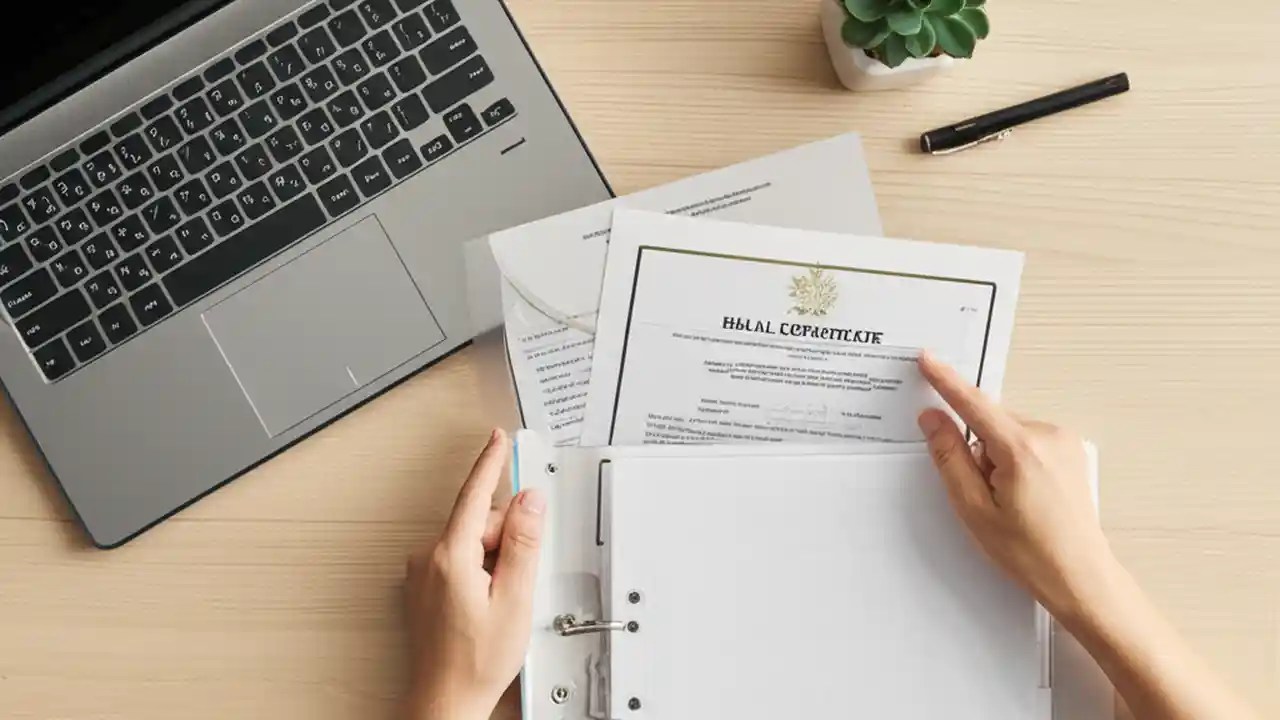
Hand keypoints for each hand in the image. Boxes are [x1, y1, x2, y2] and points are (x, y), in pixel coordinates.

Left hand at [404, 429, 546, 719]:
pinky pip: (459, 562)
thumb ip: (523, 543)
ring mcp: (422, 573)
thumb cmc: (475, 662)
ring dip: (493, 561)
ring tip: (499, 603)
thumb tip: (529, 502)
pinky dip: (479, 572)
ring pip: (471, 544)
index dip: (490, 463)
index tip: (497, 438)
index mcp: (449, 556)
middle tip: (516, 582)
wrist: (445, 700)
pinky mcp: (423, 587)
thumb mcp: (514, 599)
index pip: (475, 495)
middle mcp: (428, 559)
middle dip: (505, 540)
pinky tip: (485, 604)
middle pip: (479, 523)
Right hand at [915, 353, 1115, 618]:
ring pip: (1007, 433)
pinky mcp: (1071, 450)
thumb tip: (933, 419)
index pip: (973, 405)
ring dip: (997, 457)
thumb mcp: (974, 508)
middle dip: (976, 449)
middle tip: (985, 495)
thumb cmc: (1028, 552)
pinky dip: (1015, 460)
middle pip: (989, 423)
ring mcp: (1064, 441)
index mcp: (1020, 449)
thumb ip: (949, 458)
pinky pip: (1027, 441)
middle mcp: (1047, 435)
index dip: (945, 381)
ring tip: (1010, 501)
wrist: (1081, 576)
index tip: (927, 358)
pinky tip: (1025, 495)